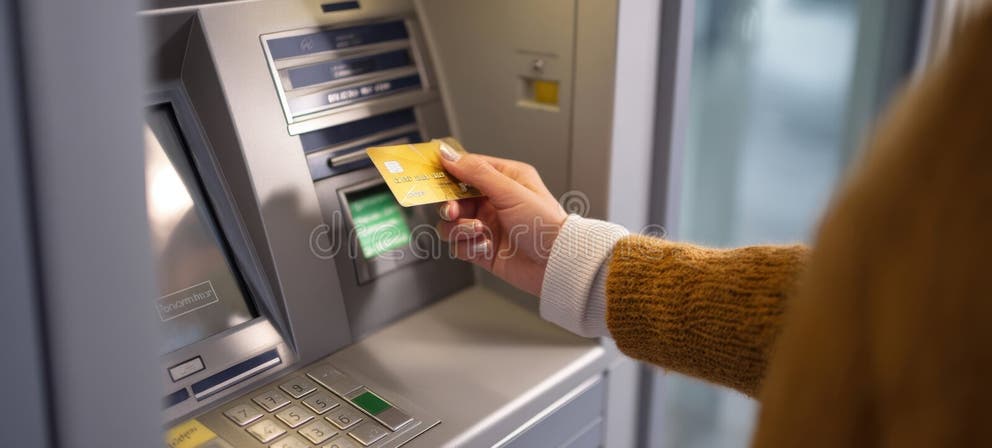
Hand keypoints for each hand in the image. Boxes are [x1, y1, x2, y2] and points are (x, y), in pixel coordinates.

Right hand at [436, 144, 566, 295]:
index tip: (432, 174)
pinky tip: (485, 247)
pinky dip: (468, 246)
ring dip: (460, 228)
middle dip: (451, 204)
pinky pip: (459, 245)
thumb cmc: (546, 224)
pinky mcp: (483, 249)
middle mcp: (494, 201)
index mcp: (505, 179)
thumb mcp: (510, 191)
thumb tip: (448, 155)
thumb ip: (476, 172)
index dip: (449, 171)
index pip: (468, 168)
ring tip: (479, 232)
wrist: (557, 264)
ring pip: (452, 223)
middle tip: (454, 211)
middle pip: (454, 197)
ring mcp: (487, 225)